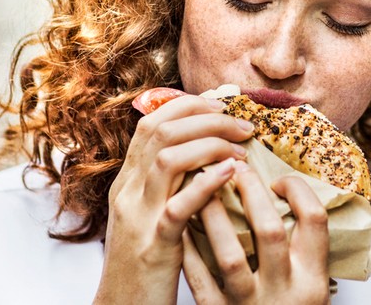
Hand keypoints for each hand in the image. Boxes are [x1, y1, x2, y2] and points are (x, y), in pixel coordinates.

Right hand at [92, 89, 254, 304]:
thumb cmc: (145, 264)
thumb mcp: (148, 216)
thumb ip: (167, 184)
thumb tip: (204, 154)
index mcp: (128, 183)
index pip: (151, 123)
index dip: (187, 105)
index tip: (222, 106)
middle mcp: (128, 193)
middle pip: (161, 131)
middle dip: (206, 118)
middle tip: (242, 125)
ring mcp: (139, 218)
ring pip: (167, 159)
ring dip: (211, 144)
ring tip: (243, 150)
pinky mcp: (155, 246)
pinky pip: (178, 206)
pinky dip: (207, 184)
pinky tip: (232, 175)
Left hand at [182, 167, 330, 304]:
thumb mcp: (309, 286)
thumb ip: (302, 249)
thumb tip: (288, 193)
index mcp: (313, 279)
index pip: (315, 221)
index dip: (297, 191)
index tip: (278, 179)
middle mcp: (285, 291)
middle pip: (271, 230)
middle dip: (251, 192)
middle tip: (235, 168)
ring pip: (229, 254)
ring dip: (214, 216)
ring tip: (201, 186)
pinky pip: (200, 280)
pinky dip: (188, 250)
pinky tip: (180, 225)